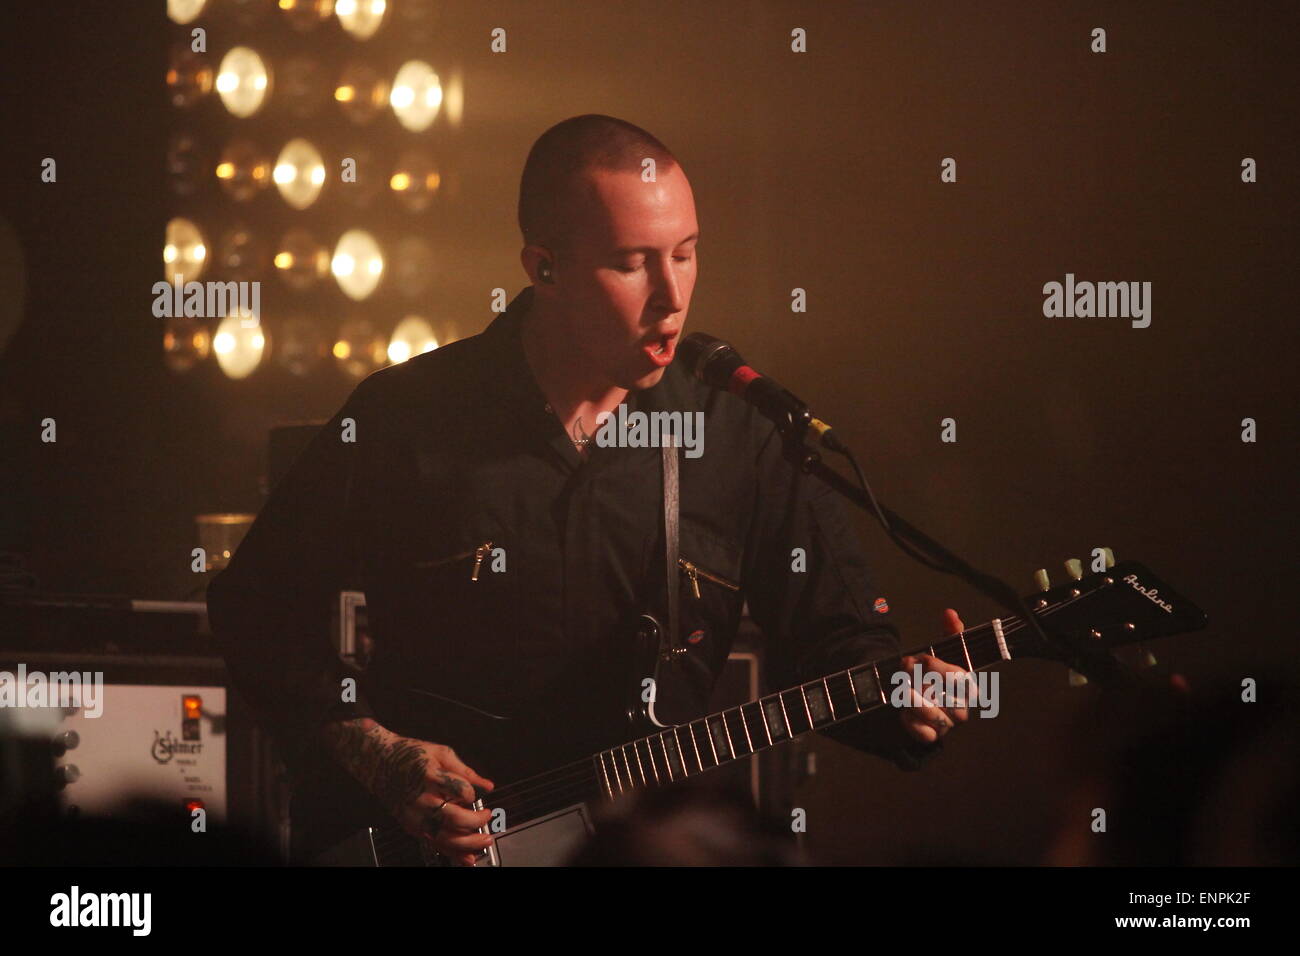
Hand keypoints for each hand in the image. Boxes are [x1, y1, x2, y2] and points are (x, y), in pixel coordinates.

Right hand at [323, 718, 495, 865]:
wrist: (379, 764)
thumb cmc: (410, 756)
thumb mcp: (440, 753)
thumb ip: (465, 770)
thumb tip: (487, 785)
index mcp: (431, 777)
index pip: (461, 790)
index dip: (473, 793)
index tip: (476, 792)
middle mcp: (423, 800)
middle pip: (456, 819)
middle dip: (478, 822)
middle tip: (488, 816)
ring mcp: (416, 817)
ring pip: (447, 838)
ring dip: (470, 843)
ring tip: (485, 840)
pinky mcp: (413, 827)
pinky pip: (436, 845)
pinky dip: (454, 854)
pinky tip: (467, 857)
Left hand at [898, 608, 971, 744]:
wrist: (919, 701)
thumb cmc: (935, 674)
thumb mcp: (943, 651)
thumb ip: (950, 633)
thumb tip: (950, 613)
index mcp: (968, 687)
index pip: (960, 679)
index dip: (937, 667)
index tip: (918, 657)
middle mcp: (961, 708)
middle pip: (948, 699)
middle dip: (923, 680)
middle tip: (904, 667)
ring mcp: (947, 724)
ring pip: (936, 717)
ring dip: (916, 700)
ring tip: (901, 687)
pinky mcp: (931, 736)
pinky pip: (924, 735)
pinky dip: (912, 724)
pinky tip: (902, 712)